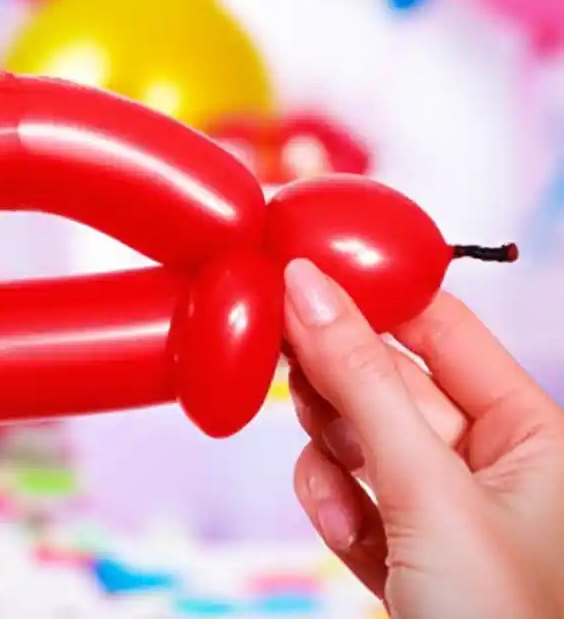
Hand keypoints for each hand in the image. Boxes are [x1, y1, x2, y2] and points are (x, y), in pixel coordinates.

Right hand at [283, 259, 563, 617]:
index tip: (300, 264)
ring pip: (355, 439)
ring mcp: (441, 509)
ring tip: (340, 490)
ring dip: (330, 459)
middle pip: (386, 380)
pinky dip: (333, 509)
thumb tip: (310, 287)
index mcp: (529, 432)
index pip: (441, 326)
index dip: (374, 290)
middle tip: (285, 367)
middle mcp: (489, 462)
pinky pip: (347, 498)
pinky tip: (348, 536)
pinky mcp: (400, 550)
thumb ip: (362, 381)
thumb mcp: (426, 488)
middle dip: (336, 387)